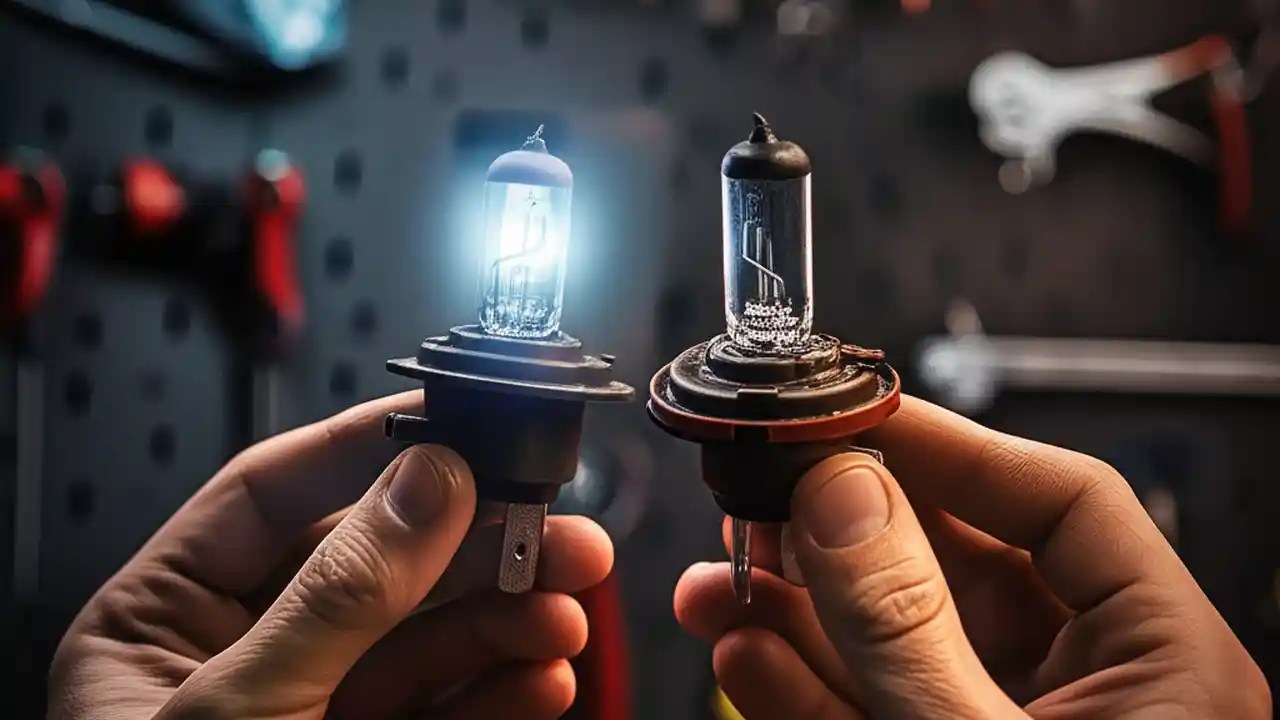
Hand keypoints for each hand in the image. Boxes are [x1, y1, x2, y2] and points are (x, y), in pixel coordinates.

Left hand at [49, 392, 612, 719]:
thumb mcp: (240, 714)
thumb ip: (336, 598)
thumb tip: (426, 482)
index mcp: (159, 622)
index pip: (274, 498)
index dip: (370, 451)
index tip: (461, 429)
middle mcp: (239, 657)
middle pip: (376, 568)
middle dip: (474, 548)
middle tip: (557, 531)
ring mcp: (310, 715)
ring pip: (423, 642)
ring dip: (502, 622)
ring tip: (563, 611)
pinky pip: (443, 715)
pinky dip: (499, 695)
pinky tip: (542, 677)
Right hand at [675, 395, 1270, 718]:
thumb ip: (911, 630)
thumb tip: (843, 499)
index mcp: (1165, 672)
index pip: (1064, 504)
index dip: (951, 443)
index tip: (854, 413)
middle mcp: (1090, 693)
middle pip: (957, 563)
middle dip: (843, 527)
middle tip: (766, 486)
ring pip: (894, 638)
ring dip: (797, 601)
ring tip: (724, 567)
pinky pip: (866, 705)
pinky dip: (798, 675)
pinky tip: (744, 642)